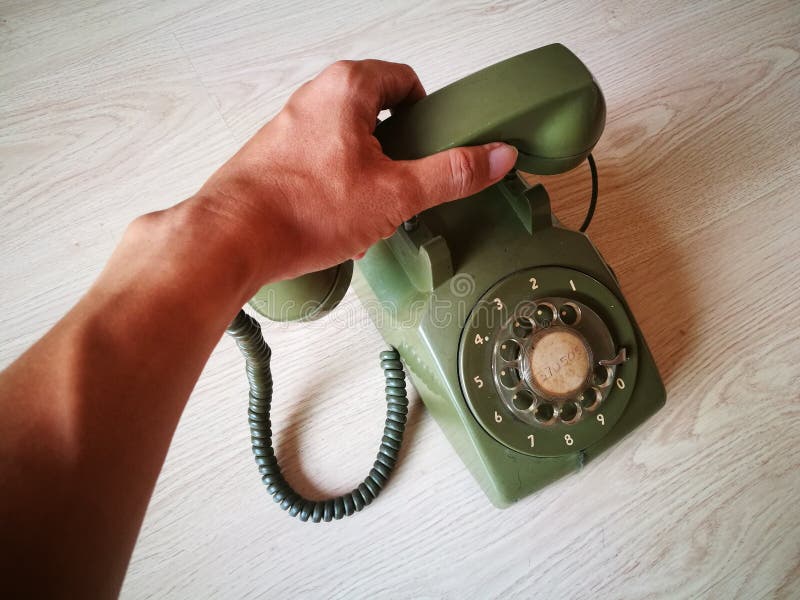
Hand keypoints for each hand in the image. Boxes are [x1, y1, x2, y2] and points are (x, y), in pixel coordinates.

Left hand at [195, 59, 517, 284]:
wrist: (232, 239)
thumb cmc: (302, 208)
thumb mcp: (396, 194)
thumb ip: (451, 174)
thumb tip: (497, 156)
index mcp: (347, 89)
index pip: (406, 82)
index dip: (430, 115)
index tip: (437, 145)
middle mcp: (315, 98)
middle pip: (379, 115)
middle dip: (399, 156)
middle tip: (405, 189)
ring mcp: (291, 127)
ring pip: (351, 145)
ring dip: (370, 180)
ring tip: (371, 217)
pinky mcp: (276, 157)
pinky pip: (324, 166)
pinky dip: (341, 191)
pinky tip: (342, 226)